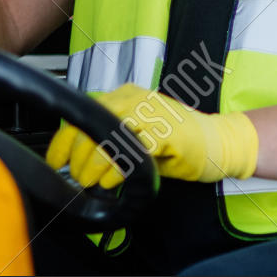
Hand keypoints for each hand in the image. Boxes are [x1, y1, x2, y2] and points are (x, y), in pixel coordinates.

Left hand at [45, 84, 258, 187]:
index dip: (64, 139)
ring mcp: (153, 114)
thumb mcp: (136, 135)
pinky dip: (118, 168)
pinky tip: (112, 181)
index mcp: (125, 96)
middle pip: (93, 123)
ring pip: (110, 134)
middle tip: (78, 177)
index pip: (84, 111)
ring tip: (92, 181)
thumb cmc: (177, 142)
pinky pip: (133, 150)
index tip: (56, 160)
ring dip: (95, 163)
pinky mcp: (168, 133)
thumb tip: (77, 157)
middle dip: (79, 156)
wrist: (219, 142)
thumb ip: (109, 138)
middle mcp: (136, 99)